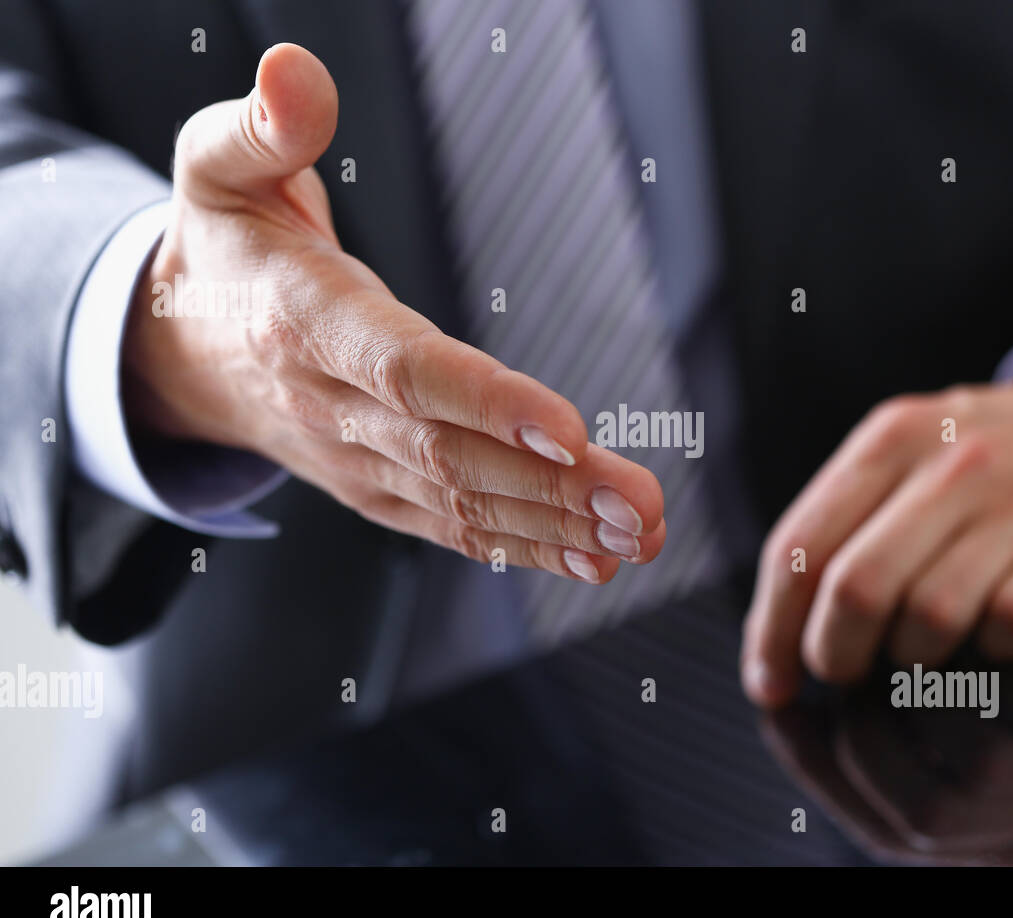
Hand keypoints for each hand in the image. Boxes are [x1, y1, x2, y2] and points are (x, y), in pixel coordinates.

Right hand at [122, 44, 664, 581]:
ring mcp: (356, 461)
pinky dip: (524, 547)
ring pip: (463, 502)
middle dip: (552, 484)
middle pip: (452, 453)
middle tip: (638, 502)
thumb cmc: (226, 252)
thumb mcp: (218, 169)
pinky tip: (593, 558)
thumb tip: (296, 72)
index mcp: (302, 323)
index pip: (403, 369)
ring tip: (638, 534)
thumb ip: (266, 128)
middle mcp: (331, 407)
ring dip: (556, 524)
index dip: (487, 404)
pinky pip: (453, 528)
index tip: (571, 429)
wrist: (183, 354)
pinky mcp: (378, 491)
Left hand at [742, 344, 1012, 704]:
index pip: (798, 546)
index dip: (769, 628)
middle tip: (842, 675)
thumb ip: (848, 519)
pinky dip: (992, 650)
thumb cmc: (999, 457)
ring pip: (929, 617)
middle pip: (854, 588)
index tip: (769, 683)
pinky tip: (996, 634)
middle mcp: (949, 462)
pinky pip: (1009, 627)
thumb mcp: (916, 452)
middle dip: (833, 653)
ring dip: (914, 657)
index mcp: (890, 438)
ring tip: (922, 649)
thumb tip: (776, 629)